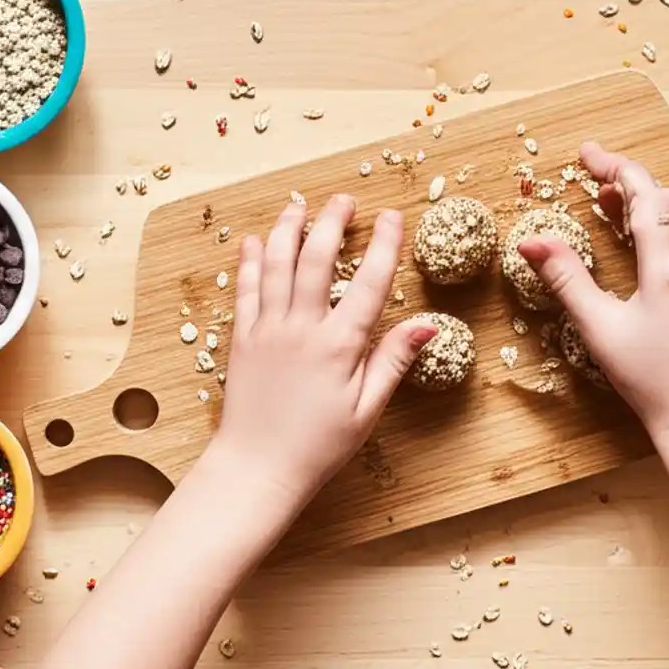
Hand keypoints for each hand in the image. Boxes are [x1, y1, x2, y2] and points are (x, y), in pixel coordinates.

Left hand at [209, 195, 436, 500]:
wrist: (257, 468)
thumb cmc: (318, 447)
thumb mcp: (366, 410)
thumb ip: (393, 362)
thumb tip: (427, 325)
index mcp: (340, 345)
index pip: (370, 282)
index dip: (385, 244)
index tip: (393, 216)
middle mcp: (302, 327)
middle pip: (318, 258)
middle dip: (332, 222)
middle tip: (344, 200)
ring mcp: (267, 329)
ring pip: (276, 263)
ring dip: (288, 229)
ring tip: (299, 205)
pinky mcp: (241, 339)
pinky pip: (246, 289)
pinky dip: (250, 260)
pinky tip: (253, 241)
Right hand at [518, 142, 668, 437]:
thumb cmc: (649, 380)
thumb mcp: (597, 328)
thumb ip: (566, 278)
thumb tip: (530, 240)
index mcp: (666, 270)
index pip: (644, 199)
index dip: (615, 170)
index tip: (589, 155)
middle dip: (642, 186)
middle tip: (606, 195)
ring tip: (653, 211)